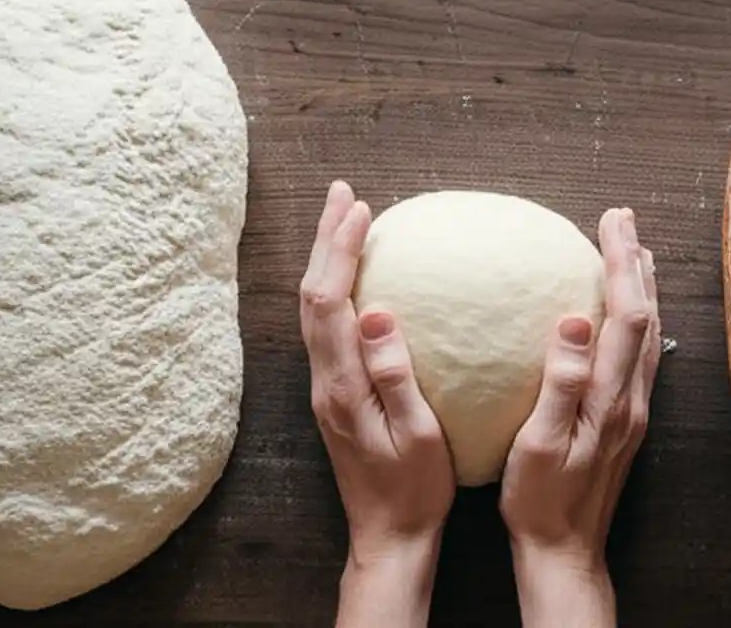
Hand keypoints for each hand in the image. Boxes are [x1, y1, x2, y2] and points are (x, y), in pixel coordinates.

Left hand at [300, 181, 455, 627]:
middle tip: (343, 194)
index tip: (361, 209)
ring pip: (315, 310)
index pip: (329, 303)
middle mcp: (325, 382)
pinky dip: (337, 287)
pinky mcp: (337, 395)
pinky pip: (329, 327)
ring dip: (327, 260)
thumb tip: (376, 314)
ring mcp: (327, 389)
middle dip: (325, 239)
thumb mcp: (418, 437)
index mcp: (343, 387)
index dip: (340, 251)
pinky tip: (357, 278)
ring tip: (346, 220)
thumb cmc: (414, 492)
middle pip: (312, 296)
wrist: (389, 537)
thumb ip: (395, 376)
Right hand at [500, 207, 660, 627]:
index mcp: (610, 398)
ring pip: (648, 335)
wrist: (564, 551)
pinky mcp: (624, 423)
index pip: (626, 314)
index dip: (622, 262)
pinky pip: (638, 355)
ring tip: (632, 253)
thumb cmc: (541, 501)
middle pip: (646, 316)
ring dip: (641, 288)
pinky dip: (634, 319)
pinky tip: (621, 316)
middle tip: (622, 219)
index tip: (611, 221)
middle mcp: (630, 399)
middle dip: (636, 262)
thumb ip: (561, 383)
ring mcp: (631, 412)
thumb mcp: (541, 445)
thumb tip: (576, 321)